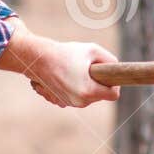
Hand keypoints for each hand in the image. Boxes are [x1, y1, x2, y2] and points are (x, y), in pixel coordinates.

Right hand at [0, 21, 118, 108]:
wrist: (37, 59)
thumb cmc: (65, 53)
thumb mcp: (92, 50)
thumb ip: (110, 60)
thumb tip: (116, 70)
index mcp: (88, 91)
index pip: (114, 94)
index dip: (115, 83)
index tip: (108, 74)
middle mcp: (79, 102)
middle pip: (100, 95)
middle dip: (97, 82)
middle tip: (87, 68)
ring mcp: (68, 103)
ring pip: (87, 96)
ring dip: (85, 84)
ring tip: (74, 70)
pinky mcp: (60, 102)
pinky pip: (75, 96)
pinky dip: (73, 87)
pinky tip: (64, 76)